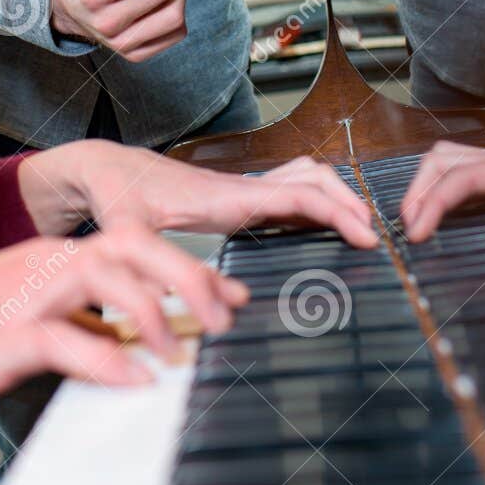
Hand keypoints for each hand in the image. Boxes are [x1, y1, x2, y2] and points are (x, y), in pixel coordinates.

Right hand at [0, 224, 247, 408]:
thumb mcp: (19, 316)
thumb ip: (72, 322)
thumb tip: (126, 346)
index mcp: (51, 255)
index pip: (134, 243)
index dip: (190, 265)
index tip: (232, 295)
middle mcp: (44, 264)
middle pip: (133, 246)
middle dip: (189, 275)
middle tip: (225, 317)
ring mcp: (22, 297)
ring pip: (106, 278)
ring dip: (155, 313)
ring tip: (183, 352)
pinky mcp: (0, 336)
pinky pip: (66, 340)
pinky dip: (108, 358)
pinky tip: (136, 380)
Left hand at [18, 143, 378, 248]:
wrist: (106, 172)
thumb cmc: (118, 199)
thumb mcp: (129, 236)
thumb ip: (161, 271)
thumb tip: (217, 312)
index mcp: (229, 196)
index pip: (298, 193)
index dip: (338, 212)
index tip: (368, 237)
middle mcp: (243, 188)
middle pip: (314, 179)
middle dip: (351, 201)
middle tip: (377, 236)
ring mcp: (242, 190)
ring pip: (306, 177)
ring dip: (337, 195)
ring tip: (362, 229)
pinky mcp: (237, 198)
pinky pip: (290, 191)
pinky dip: (317, 201)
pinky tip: (324, 227)